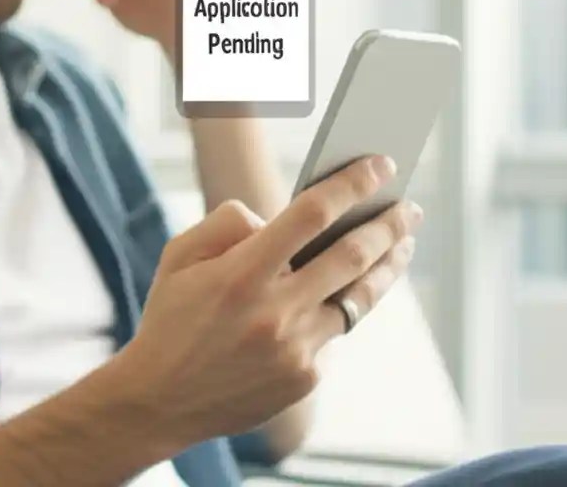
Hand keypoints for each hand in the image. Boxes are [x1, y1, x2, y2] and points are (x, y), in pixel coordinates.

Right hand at [107, 155, 423, 449]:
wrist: (158, 400)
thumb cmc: (170, 319)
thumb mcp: (179, 257)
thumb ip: (228, 224)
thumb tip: (278, 218)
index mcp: (241, 273)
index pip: (312, 214)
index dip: (352, 185)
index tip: (380, 166)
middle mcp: (275, 311)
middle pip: (352, 255)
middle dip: (388, 225)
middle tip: (407, 208)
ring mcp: (295, 349)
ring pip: (359, 298)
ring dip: (387, 267)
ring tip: (403, 245)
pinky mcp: (304, 378)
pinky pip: (332, 333)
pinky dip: (338, 310)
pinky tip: (344, 295)